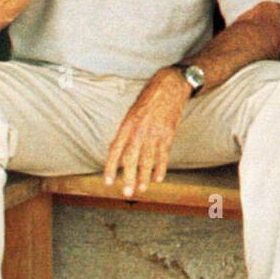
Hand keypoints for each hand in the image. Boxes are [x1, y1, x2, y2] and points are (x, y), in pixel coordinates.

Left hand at [104, 68, 190, 196]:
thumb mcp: (133, 111)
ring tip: (141, 189)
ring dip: (144, 176)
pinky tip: (158, 178)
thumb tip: (120, 149)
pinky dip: (161, 167)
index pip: (116, 150)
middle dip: (129, 177)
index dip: (111, 167)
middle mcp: (140, 130)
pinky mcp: (168, 133)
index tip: (108, 181)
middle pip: (131, 158)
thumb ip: (127, 130)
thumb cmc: (150, 97)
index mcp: (127, 124)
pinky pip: (164, 154)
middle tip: (126, 193)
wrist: (171, 85)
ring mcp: (155, 132)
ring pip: (148, 159)